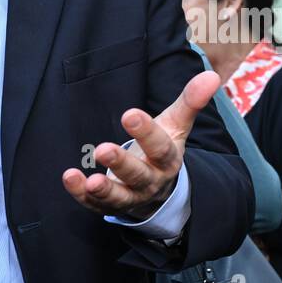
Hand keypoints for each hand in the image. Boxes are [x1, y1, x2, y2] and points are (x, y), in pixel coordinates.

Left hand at [62, 69, 219, 219]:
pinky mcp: (110, 206)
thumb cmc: (163, 148)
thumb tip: (211, 76)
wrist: (159, 189)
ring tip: (91, 182)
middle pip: (138, 175)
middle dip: (122, 164)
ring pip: (119, 197)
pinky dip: (80, 194)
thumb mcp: (176, 125)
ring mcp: (130, 197)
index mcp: (167, 159)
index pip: (160, 147)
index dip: (146, 132)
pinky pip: (95, 205)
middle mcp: (150, 181)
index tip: (130, 114)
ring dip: (104, 190)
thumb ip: (190, 101)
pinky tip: (70, 177)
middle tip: (105, 150)